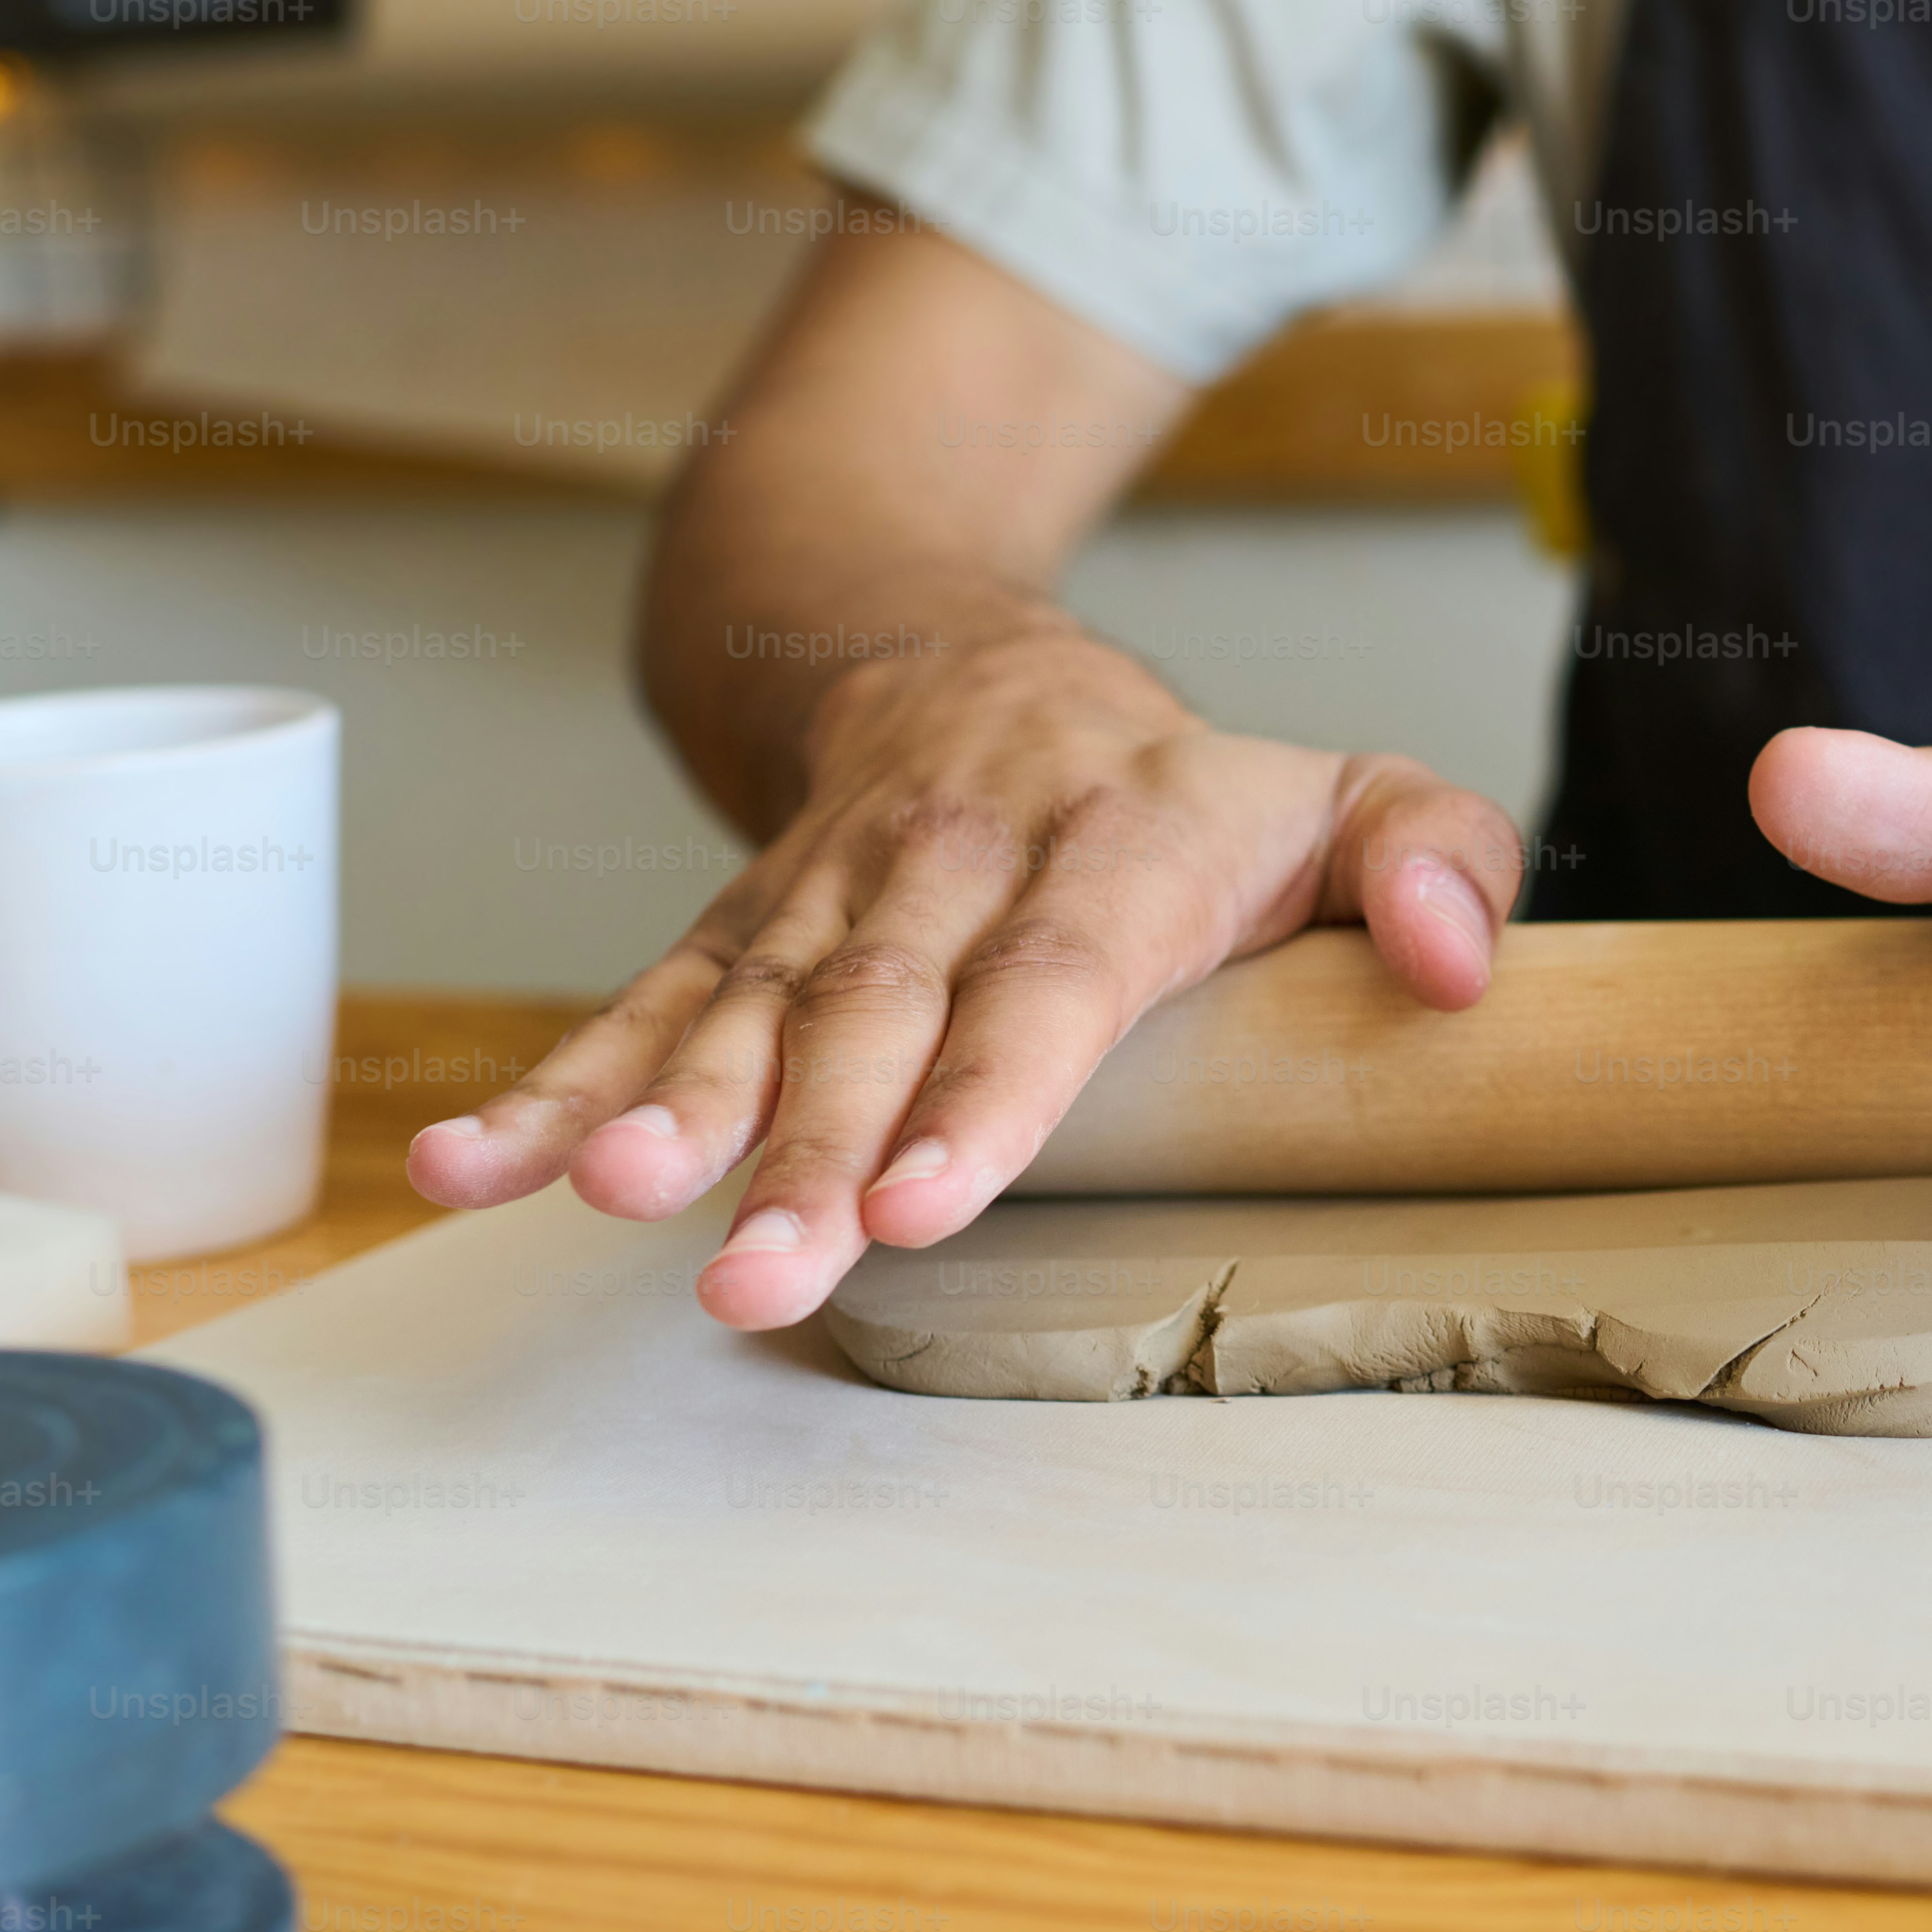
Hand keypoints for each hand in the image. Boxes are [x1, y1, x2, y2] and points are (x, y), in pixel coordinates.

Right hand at [406, 623, 1525, 1327]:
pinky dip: (545, 1085)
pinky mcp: (727, 934)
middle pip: (874, 1017)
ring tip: (606, 1195)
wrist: (966, 662)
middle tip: (758, 1269)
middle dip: (810, 1151)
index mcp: (1109, 847)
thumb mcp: (1339, 790)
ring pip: (739, 1012)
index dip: (987, 1091)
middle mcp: (948, 868)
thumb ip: (1435, 857)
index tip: (930, 1200)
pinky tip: (467, 1167)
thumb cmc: (1181, 787)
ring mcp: (819, 902)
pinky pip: (634, 1005)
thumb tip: (1464, 965)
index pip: (1052, 982)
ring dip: (661, 1107)